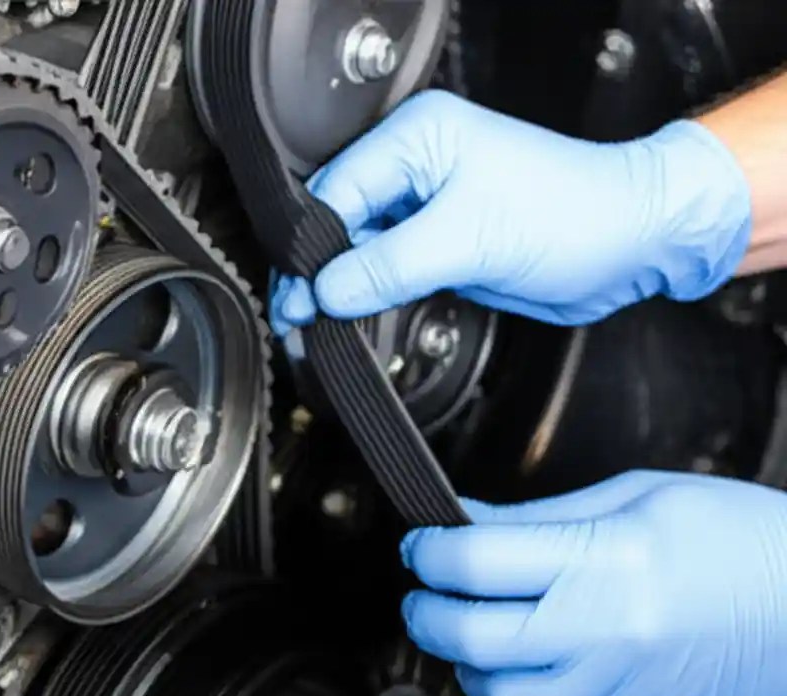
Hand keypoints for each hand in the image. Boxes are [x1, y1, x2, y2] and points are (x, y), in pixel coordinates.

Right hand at [271, 90, 751, 329]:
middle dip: (317, 269)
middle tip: (299, 314)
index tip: (299, 293)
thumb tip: (328, 290)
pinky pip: (384, 266)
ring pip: (356, 246)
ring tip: (318, 321)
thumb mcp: (470, 240)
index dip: (311, 247)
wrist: (633, 241)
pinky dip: (367, 292)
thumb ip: (388, 267)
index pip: (336, 192)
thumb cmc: (577, 213)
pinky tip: (353, 314)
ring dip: (340, 285)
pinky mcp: (437, 240)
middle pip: (336, 218)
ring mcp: (426, 204)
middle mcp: (416, 164)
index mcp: (418, 137)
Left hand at [400, 472, 786, 695]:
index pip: (474, 561)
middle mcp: (607, 632)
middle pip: (470, 637)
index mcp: (608, 560)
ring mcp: (617, 689)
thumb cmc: (740, 540)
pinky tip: (520, 663)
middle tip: (425, 589)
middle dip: (426, 611)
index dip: (427, 549)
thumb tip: (462, 521)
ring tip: (474, 628)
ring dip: (466, 662)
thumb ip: (539, 517)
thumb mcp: (637, 498)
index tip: (421, 542)